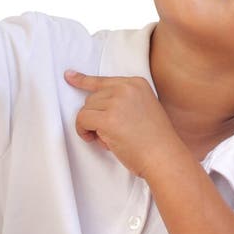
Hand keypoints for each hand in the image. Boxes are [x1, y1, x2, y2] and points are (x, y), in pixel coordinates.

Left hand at [64, 70, 182, 178]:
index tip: (69, 76)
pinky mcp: (107, 118)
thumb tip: (95, 106)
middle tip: (113, 134)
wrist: (165, 157)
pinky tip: (94, 139)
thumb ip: (124, 101)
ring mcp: (117, 101)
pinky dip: (83, 131)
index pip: (103, 80)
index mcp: (136, 83)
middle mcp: (126, 87)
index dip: (83, 80)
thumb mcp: (144, 109)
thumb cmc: (155, 141)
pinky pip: (81, 120)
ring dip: (92, 126)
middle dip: (97, 117)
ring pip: (85, 109)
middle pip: (92, 97)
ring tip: (110, 138)